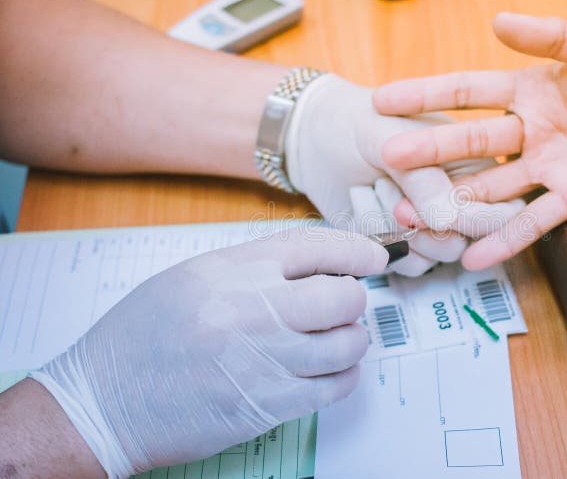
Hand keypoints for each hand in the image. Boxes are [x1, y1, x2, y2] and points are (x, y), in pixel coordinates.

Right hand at [30, 228, 387, 476]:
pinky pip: (335, 387)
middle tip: (342, 306)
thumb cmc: (143, 335)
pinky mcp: (267, 406)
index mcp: (231, 270)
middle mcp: (251, 310)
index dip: (355, 251)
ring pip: (347, 344)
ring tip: (335, 339)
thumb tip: (316, 267)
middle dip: (353, 300)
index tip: (374, 259)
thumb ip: (254, 267)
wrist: (104, 400)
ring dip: (351, 340)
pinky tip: (330, 370)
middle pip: (342, 297)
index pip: (314, 247)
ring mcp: (262, 361)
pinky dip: (344, 376)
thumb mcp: (194, 277)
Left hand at [286, 73, 521, 272]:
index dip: (475, 219)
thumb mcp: (392, 136)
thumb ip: (423, 177)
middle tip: (398, 206)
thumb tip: (447, 220)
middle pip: (469, 241)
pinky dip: (374, 234)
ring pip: (435, 257)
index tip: (439, 212)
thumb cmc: (362, 122)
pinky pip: (402, 261)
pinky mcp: (404, 243)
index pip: (501, 210)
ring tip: (375, 184)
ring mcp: (433, 225)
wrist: (314, 135)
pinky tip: (360, 198)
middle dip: (428, 229)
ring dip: (395, 226)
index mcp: (477, 166)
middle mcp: (462, 200)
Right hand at [374, 13, 566, 268]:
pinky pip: (533, 222)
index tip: (383, 101)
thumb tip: (498, 20)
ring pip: (491, 186)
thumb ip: (554, 36)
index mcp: (533, 89)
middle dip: (429, 149)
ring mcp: (549, 168)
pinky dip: (504, 240)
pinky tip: (472, 257)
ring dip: (455, 200)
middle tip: (388, 157)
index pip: (469, 90)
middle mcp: (532, 130)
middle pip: (469, 141)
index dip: (425, 95)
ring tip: (415, 215)